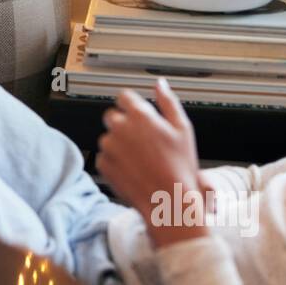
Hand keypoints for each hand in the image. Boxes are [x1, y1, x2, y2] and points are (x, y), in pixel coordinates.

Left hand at [95, 78, 208, 248]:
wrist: (168, 200)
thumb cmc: (179, 166)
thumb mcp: (183, 128)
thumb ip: (168, 101)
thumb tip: (160, 84)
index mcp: (139, 114)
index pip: (124, 97)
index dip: (133, 106)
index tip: (140, 117)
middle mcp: (120, 127)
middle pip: (113, 116)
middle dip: (125, 124)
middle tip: (143, 142)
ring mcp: (109, 146)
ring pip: (110, 137)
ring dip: (120, 144)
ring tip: (141, 159)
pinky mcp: (103, 163)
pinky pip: (105, 156)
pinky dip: (115, 161)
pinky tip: (133, 169)